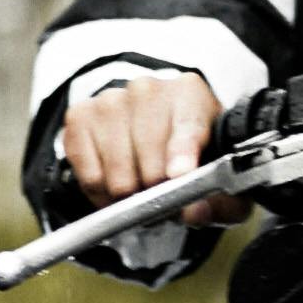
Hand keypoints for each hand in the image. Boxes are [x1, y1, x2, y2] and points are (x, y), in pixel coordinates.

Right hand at [61, 68, 219, 203]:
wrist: (153, 133)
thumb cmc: (192, 154)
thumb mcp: (220, 175)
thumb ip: (222, 201)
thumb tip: (195, 212)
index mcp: (190, 95)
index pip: (188, 124)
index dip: (182, 151)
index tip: (179, 174)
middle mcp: (147, 89)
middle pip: (148, 154)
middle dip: (156, 189)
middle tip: (162, 200)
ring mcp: (110, 101)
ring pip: (117, 171)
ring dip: (130, 195)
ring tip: (141, 192)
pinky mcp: (80, 117)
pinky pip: (89, 175)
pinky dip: (102, 194)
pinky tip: (115, 187)